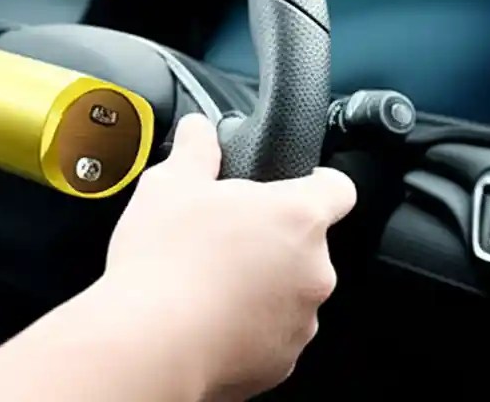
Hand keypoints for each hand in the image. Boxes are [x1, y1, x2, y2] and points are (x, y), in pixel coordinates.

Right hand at [98, 114, 356, 399]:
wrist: (150, 346)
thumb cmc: (164, 263)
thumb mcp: (169, 186)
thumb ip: (196, 150)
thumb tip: (199, 129)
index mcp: (297, 217)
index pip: (339, 187)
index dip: (318, 181)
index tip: (295, 185)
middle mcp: (313, 269)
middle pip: (305, 244)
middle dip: (271, 240)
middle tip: (222, 239)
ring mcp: (301, 319)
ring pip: (288, 292)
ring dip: (260, 286)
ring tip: (207, 284)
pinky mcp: (282, 361)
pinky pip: (272, 334)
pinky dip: (248, 327)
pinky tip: (206, 318)